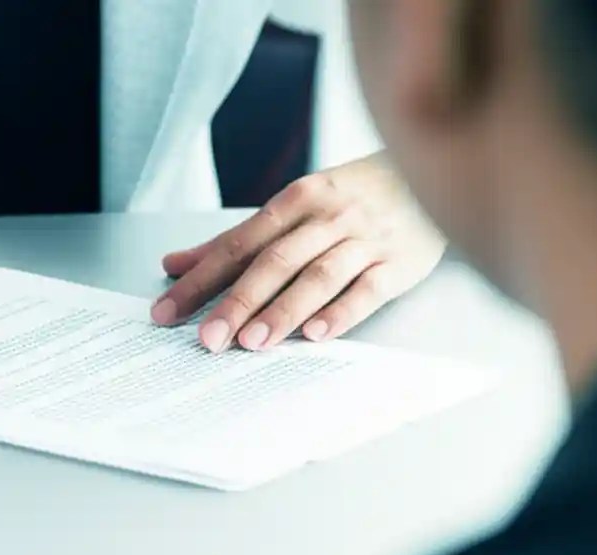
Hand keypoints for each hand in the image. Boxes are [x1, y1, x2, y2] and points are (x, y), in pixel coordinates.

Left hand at [150, 154, 444, 350]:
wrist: (429, 170)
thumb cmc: (351, 196)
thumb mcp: (293, 206)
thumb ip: (237, 239)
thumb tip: (175, 263)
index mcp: (296, 200)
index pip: (237, 245)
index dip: (199, 278)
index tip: (166, 310)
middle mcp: (327, 218)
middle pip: (273, 262)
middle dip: (236, 301)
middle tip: (207, 337)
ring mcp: (364, 240)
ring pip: (317, 276)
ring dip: (282, 310)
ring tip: (252, 342)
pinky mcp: (398, 263)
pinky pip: (367, 289)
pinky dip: (341, 311)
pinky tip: (316, 333)